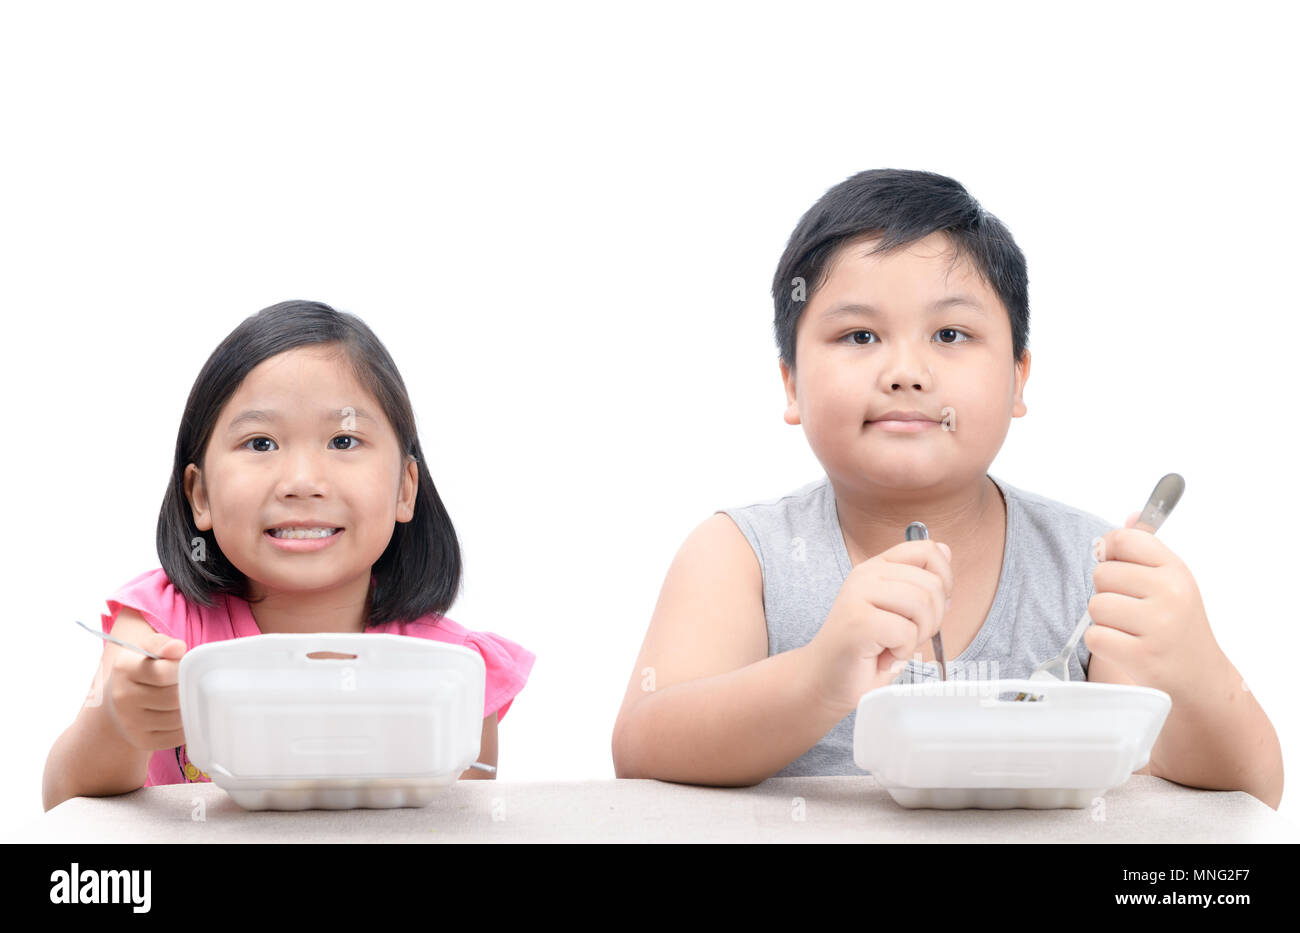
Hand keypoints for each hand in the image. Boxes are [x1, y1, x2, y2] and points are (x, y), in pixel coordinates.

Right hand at [105, 631, 187, 751]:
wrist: (117, 703)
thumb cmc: (141, 670)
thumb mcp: (146, 649)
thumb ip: (163, 644)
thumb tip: (177, 647)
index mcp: (124, 669)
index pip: (163, 673)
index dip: (181, 669)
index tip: (181, 667)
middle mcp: (123, 697)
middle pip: (173, 697)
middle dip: (186, 690)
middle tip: (185, 684)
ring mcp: (130, 722)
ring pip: (177, 718)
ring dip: (188, 708)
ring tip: (183, 698)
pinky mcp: (142, 741)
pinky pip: (176, 736)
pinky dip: (185, 726)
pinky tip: (180, 714)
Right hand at [805, 539, 952, 714]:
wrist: (828, 679)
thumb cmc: (867, 650)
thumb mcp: (901, 609)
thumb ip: (920, 580)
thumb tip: (945, 550)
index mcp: (877, 566)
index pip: (927, 550)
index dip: (944, 579)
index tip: (931, 606)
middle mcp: (866, 574)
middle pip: (932, 584)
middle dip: (933, 619)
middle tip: (907, 636)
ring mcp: (859, 594)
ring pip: (923, 604)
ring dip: (918, 636)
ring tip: (896, 645)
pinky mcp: (858, 621)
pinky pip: (906, 631)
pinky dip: (902, 651)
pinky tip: (884, 656)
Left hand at [1084, 511, 1221, 695]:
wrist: (1199, 679)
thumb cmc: (1177, 625)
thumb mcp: (1172, 582)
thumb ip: (1146, 550)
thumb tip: (1131, 516)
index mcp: (1176, 569)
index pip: (1124, 539)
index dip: (1109, 551)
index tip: (1116, 566)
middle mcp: (1170, 593)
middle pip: (1102, 574)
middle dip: (1108, 592)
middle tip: (1131, 610)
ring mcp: (1158, 625)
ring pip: (1096, 605)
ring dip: (1104, 620)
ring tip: (1130, 630)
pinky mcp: (1142, 655)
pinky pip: (1094, 636)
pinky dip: (1103, 644)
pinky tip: (1125, 648)